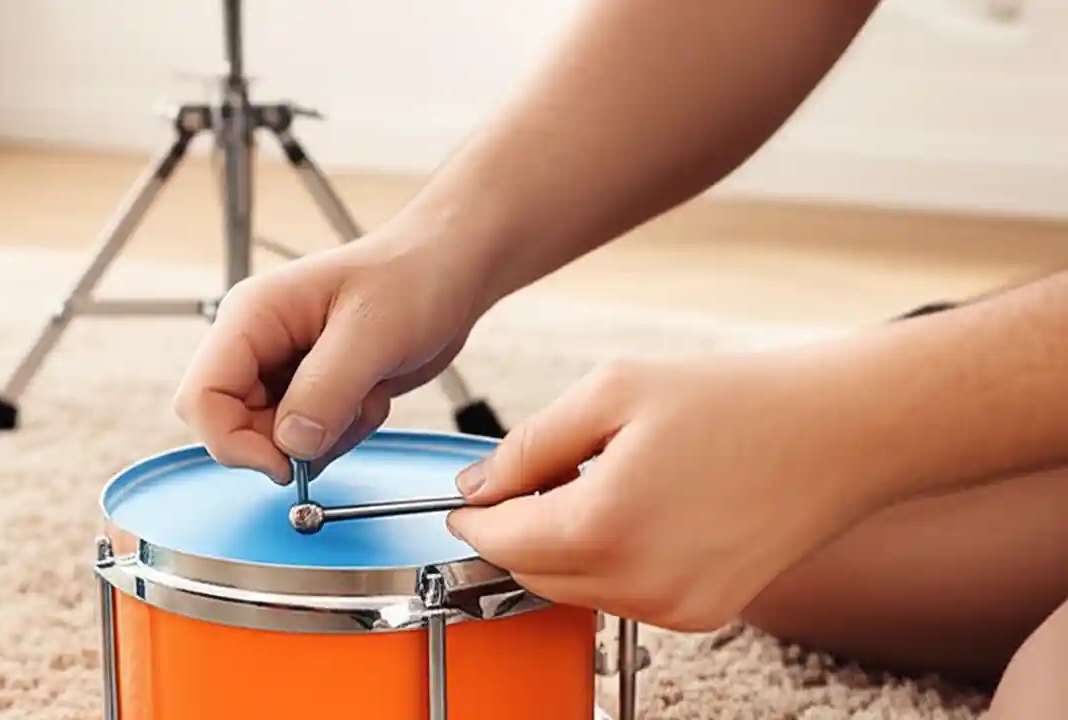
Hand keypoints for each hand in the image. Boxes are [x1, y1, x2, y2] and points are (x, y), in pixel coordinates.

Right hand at [173, 229, 487, 483]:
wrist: (450, 272)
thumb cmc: (413, 278)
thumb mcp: (372, 333)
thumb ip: (325, 391)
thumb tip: (290, 445)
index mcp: (252, 317)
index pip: (201, 398)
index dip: (233, 442)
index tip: (286, 462)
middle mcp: (257, 345)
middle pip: (232, 427)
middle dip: (288, 442)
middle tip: (343, 418)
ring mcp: (283, 369)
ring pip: (274, 440)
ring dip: (326, 437)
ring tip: (366, 393)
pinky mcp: (312, 389)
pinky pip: (309, 439)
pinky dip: (344, 433)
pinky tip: (371, 395)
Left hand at [446, 355, 894, 630]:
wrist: (838, 432)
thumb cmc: (736, 401)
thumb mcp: (612, 392)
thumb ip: (530, 445)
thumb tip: (479, 486)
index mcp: (605, 527)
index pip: (501, 540)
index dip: (475, 516)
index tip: (466, 497)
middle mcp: (638, 584)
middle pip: (531, 574)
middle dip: (513, 533)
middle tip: (524, 481)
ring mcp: (674, 609)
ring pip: (574, 590)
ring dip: (558, 549)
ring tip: (587, 485)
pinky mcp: (702, 615)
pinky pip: (622, 597)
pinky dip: (605, 563)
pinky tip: (630, 511)